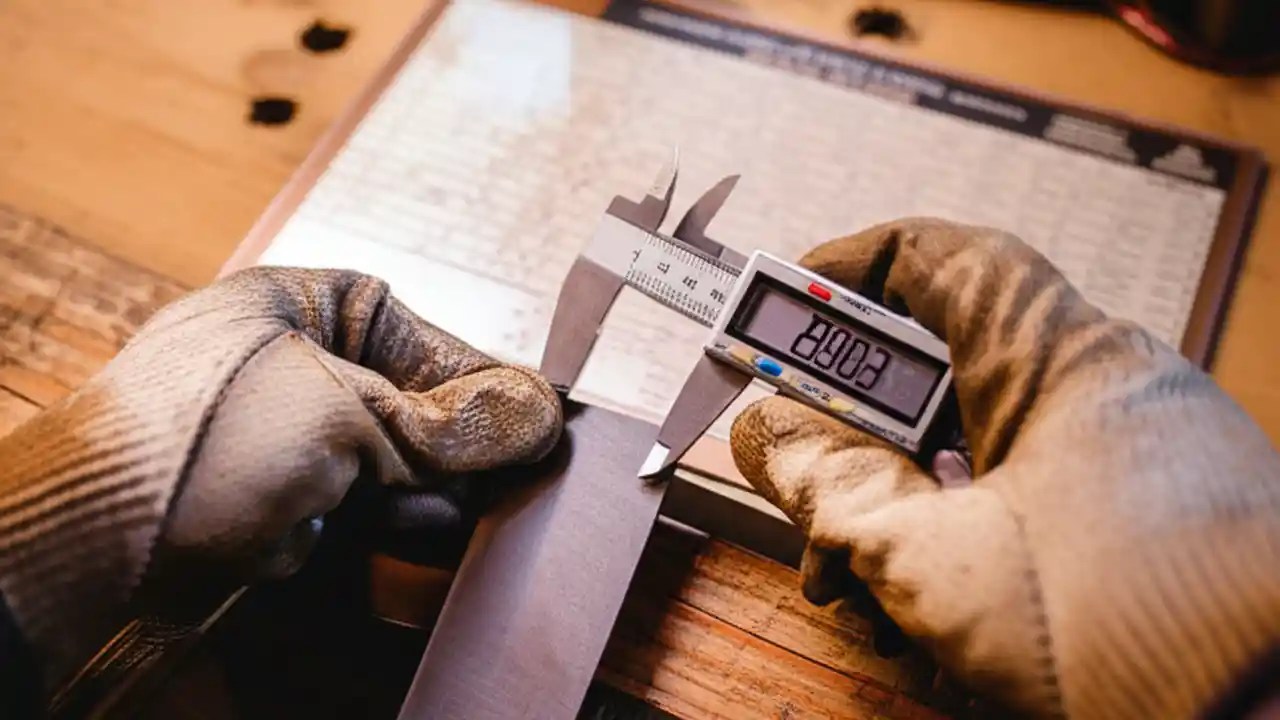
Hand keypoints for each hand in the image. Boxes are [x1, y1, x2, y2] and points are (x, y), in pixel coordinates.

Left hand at [0, 267, 561, 697]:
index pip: (440, 346)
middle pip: (428, 409)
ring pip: (405, 466)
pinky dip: (387, 525)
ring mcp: (301, 430)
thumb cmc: (202, 439)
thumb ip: (447, 422)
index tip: (542, 433)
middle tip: (490, 483)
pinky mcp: (290, 492)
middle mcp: (314, 362)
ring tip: (416, 512)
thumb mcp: (342, 413)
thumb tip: (542, 412)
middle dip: (456, 456)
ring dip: (424, 498)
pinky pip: (371, 506)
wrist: (96, 539)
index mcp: (320, 306)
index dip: (491, 392)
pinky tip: (390, 533)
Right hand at [729, 219, 1279, 718]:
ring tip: (851, 593)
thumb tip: (767, 429)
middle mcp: (1096, 397)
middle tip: (799, 493)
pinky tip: (918, 626)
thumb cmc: (1120, 631)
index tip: (780, 310)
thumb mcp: (931, 554)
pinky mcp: (1126, 531)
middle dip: (855, 444)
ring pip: (969, 460)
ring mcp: (1117, 467)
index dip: (849, 270)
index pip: (946, 261)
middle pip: (941, 382)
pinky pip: (1015, 512)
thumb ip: (829, 483)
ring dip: (894, 517)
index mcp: (1060, 363)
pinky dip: (953, 553)